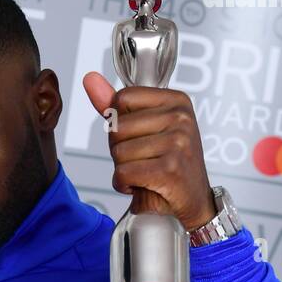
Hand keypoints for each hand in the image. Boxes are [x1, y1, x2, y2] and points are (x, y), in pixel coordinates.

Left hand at [82, 71, 214, 231]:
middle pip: (117, 127)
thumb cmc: (167, 164)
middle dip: (120, 150)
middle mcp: (180, 117)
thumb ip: (116, 106)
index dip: (120, 124)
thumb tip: (90, 79)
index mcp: (176, 100)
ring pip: (118, 153)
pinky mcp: (169, 169)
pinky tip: (142, 185)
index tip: (140, 138)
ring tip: (145, 174)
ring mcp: (177, 142)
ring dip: (123, 170)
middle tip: (144, 160)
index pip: (122, 99)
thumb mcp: (144, 129)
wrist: (191, 201)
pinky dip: (124, 185)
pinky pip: (123, 173)